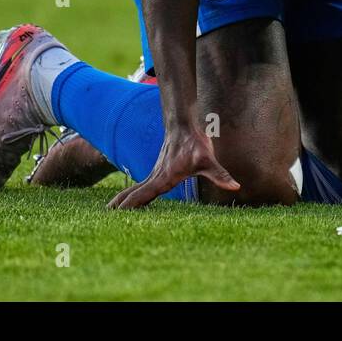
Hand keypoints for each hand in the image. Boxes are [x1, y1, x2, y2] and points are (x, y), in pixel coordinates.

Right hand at [108, 127, 239, 209]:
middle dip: (121, 203)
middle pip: (135, 192)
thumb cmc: (195, 143)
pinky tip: (129, 199)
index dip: (132, 203)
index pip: (145, 194)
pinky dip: (132, 193)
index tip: (118, 212)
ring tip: (110, 210)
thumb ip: (219, 175)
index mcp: (164, 177)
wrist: (183, 125)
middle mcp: (156, 176)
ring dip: (124, 198)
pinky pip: (141, 186)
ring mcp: (155, 173)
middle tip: (106, 215)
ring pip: (136, 188)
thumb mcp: (208, 161)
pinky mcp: (158, 171)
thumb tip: (234, 186)